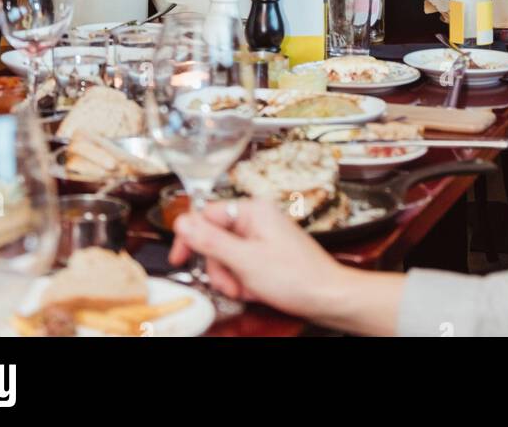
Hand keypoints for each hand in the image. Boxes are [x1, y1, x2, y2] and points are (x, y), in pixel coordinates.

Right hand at [170, 198, 351, 320]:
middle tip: (230, 283)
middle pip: (215, 239)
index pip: (206, 215)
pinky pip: (241, 265)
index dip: (190, 238)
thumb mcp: (245, 261)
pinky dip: (243, 281)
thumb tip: (182, 222)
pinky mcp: (266, 253)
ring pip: (226, 256)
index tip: (179, 258)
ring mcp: (262, 236)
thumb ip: (210, 241)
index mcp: (252, 210)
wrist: (328, 297)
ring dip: (231, 278)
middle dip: (219, 267)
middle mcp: (256, 219)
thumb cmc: (297, 277)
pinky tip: (255, 290)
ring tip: (246, 289)